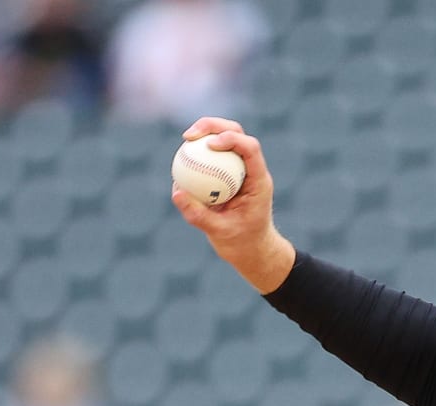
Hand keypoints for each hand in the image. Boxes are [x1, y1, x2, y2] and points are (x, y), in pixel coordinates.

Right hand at [171, 117, 294, 294]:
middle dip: (213, 126)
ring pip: (223, 140)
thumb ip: (198, 214)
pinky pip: (211, 157)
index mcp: (258, 180)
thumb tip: (176, 191)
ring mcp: (239, 170)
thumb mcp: (220, 232)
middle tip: (189, 135)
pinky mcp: (226, 174)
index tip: (209, 145)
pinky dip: (197, 153)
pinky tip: (181, 157)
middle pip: (236, 133)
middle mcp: (250, 170)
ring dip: (204, 133)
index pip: (250, 149)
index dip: (231, 139)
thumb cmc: (242, 243)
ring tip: (185, 139)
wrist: (251, 250)